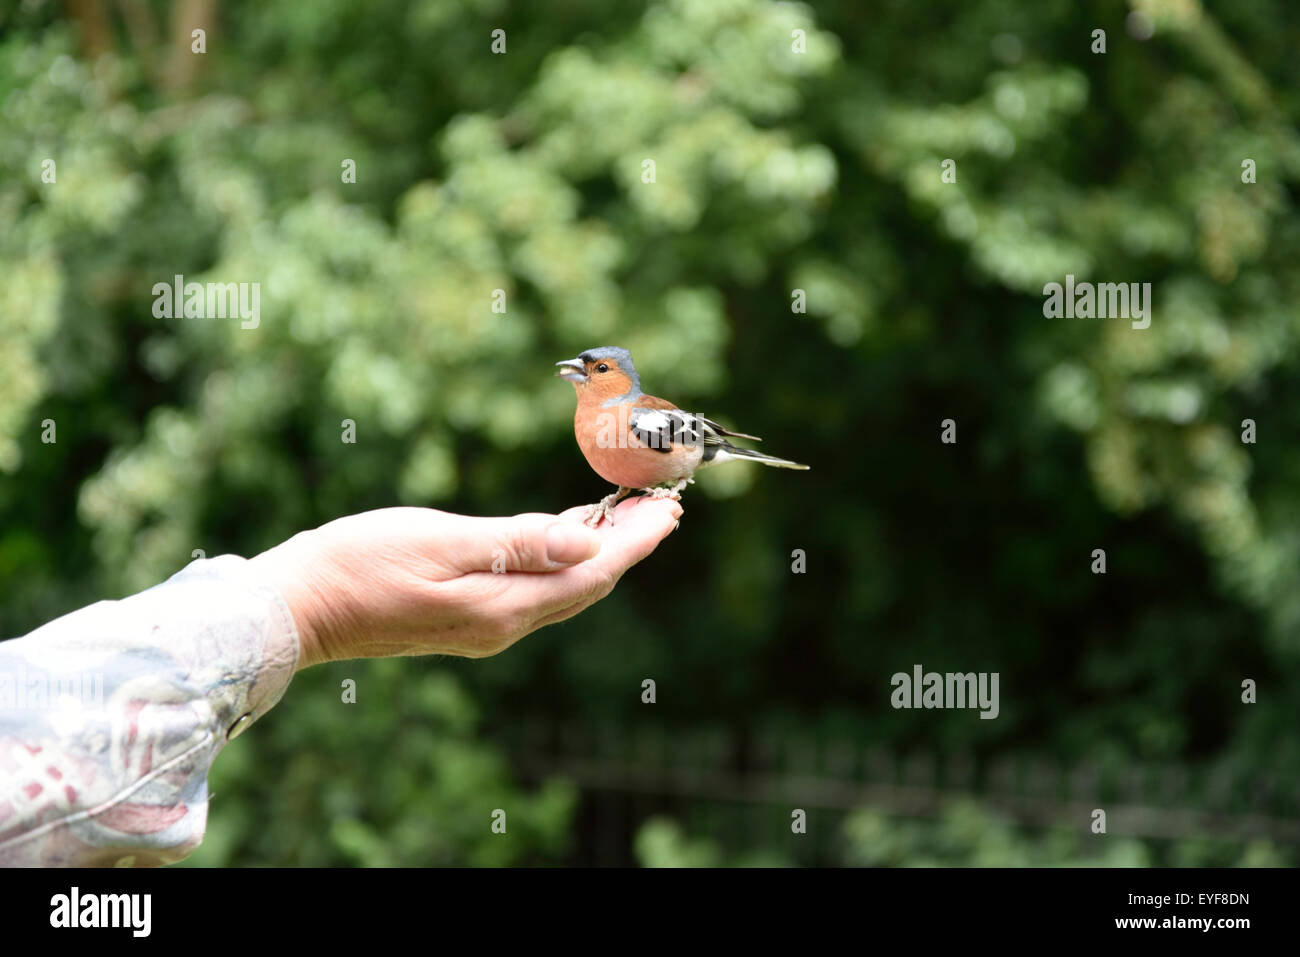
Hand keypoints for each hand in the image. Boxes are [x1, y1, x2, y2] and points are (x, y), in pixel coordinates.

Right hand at [247, 498, 682, 668]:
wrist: (298, 608)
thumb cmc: (360, 563)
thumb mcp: (442, 543)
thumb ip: (519, 543)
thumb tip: (591, 543)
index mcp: (503, 606)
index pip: (593, 572)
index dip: (636, 540)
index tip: (671, 508)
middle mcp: (503, 625)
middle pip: (587, 583)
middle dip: (629, 544)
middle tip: (663, 505)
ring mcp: (485, 627)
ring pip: (563, 587)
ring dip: (600, 550)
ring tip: (630, 513)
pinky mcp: (467, 619)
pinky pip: (535, 589)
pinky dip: (562, 559)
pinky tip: (568, 534)